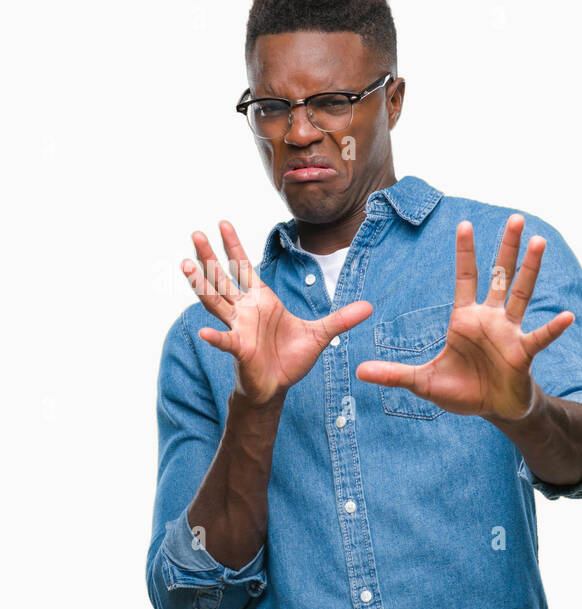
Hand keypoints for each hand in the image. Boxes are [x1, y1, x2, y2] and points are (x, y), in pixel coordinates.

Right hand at [181, 220, 372, 405]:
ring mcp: (238, 328)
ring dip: (201, 284)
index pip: (244, 268)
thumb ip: (342, 319)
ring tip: (186, 264)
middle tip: (196, 233)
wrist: (278, 386)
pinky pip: (226, 341)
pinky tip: (206, 332)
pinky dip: (217, 337)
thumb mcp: (322, 334)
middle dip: (209, 257)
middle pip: (222, 279)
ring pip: (215, 302)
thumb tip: (369, 306)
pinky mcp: (240, 350)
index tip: (222, 223)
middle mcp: (244, 310)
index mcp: (261, 301)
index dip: (233, 246)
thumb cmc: (291, 357)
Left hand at [354, 215, 572, 420]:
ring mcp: (509, 333)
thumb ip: (395, 374)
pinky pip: (539, 337)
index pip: (465, 277)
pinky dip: (553, 328)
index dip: (465, 252)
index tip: (464, 223)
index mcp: (465, 318)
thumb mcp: (423, 382)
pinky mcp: (523, 353)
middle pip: (499, 275)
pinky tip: (567, 317)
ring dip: (530, 269)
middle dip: (506, 247)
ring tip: (540, 242)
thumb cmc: (463, 390)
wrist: (494, 409)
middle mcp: (490, 318)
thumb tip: (359, 372)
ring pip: (520, 293)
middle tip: (515, 218)